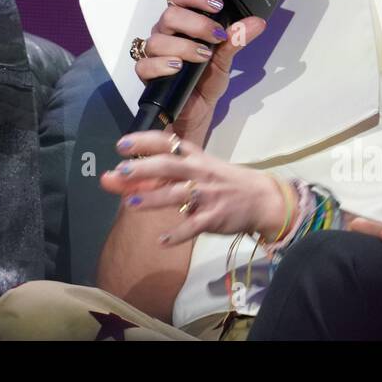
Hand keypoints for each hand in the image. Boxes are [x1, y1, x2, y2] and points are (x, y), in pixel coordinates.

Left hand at [100, 129, 289, 246]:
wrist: (260, 198)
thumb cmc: (221, 181)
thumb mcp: (197, 170)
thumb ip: (164, 175)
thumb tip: (127, 177)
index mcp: (194, 156)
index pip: (166, 143)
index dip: (143, 141)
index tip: (121, 145)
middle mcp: (198, 171)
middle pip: (168, 166)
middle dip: (144, 167)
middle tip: (120, 171)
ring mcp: (207, 194)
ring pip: (177, 195)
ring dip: (153, 198)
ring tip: (131, 203)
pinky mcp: (214, 217)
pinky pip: (194, 226)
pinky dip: (178, 234)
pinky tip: (161, 240)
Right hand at [134, 0, 266, 138]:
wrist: (197, 110)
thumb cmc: (207, 80)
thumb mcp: (226, 58)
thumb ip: (237, 38)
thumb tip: (257, 23)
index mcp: (182, 22)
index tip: (217, 5)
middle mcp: (166, 33)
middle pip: (169, 15)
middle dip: (196, 24)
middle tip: (216, 36)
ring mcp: (155, 53)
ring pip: (157, 40)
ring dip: (184, 46)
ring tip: (203, 56)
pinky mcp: (147, 74)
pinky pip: (145, 64)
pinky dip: (162, 64)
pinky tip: (178, 67)